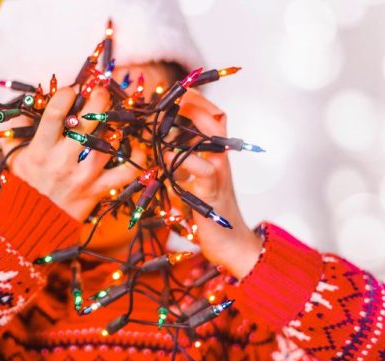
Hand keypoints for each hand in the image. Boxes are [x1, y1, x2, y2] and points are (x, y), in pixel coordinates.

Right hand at [6, 87, 141, 221]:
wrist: (33, 225)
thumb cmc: (24, 187)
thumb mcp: (12, 159)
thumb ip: (12, 132)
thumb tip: (20, 105)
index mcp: (40, 150)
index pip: (56, 113)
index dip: (68, 93)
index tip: (73, 89)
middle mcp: (63, 161)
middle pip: (87, 122)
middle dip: (98, 99)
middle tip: (102, 91)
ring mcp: (83, 176)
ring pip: (107, 143)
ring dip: (116, 124)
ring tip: (117, 113)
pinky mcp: (98, 190)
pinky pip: (125, 173)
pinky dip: (136, 158)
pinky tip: (134, 145)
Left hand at [167, 89, 262, 277]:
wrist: (231, 245)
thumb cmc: (206, 215)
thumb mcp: (186, 186)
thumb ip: (174, 169)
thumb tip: (152, 155)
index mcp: (215, 156)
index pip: (213, 117)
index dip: (197, 100)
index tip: (174, 91)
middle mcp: (220, 160)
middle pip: (216, 118)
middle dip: (194, 101)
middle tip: (171, 95)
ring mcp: (219, 174)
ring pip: (212, 138)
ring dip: (190, 123)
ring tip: (166, 115)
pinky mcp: (213, 193)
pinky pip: (203, 170)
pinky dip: (184, 160)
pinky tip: (164, 157)